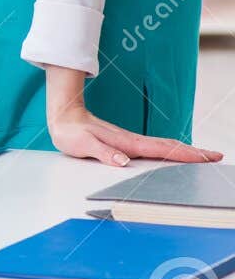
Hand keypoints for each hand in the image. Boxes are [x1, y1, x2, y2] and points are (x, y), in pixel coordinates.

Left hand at [47, 102, 221, 166]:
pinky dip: (170, 151)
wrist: (63, 116)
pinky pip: (153, 148)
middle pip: (170, 146)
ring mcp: (130, 141)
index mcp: (127, 143)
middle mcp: (132, 141)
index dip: (186, 153)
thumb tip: (124, 162)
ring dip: (184, 152)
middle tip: (216, 157)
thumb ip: (103, 152)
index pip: (163, 149)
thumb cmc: (71, 132)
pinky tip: (173, 156)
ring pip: (163, 146)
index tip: (207, 156)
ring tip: (203, 158)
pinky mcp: (125, 143)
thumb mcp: (83, 144)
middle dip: (194, 152)